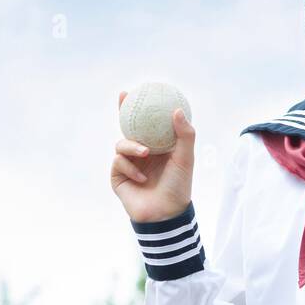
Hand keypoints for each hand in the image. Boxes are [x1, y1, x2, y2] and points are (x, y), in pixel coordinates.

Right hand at [110, 90, 194, 221]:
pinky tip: (142, 179)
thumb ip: (184, 134)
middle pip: (128, 128)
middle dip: (123, 112)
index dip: (142, 107)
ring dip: (132, 146)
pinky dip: (131, 168)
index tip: (140, 89)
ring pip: (121, 143)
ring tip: (145, 153)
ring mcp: (128, 164)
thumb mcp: (186, 158)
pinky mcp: (118, 177)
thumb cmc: (179, 186)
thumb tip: (177, 110)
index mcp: (158, 146)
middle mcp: (142, 153)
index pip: (148, 124)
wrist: (165, 214)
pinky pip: (118, 163)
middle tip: (123, 98)